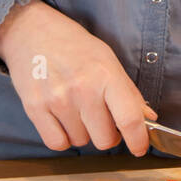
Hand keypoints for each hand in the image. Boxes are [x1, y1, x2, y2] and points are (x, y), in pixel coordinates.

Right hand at [0, 0, 157, 154]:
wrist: (33, 32)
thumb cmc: (74, 46)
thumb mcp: (108, 60)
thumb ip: (129, 92)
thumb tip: (148, 119)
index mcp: (106, 75)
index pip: (129, 119)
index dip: (138, 140)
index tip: (139, 148)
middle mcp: (83, 90)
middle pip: (105, 139)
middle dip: (108, 134)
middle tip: (102, 119)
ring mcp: (57, 100)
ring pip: (81, 142)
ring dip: (83, 133)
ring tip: (76, 109)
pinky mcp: (35, 109)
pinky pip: (57, 143)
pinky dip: (63, 138)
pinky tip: (62, 119)